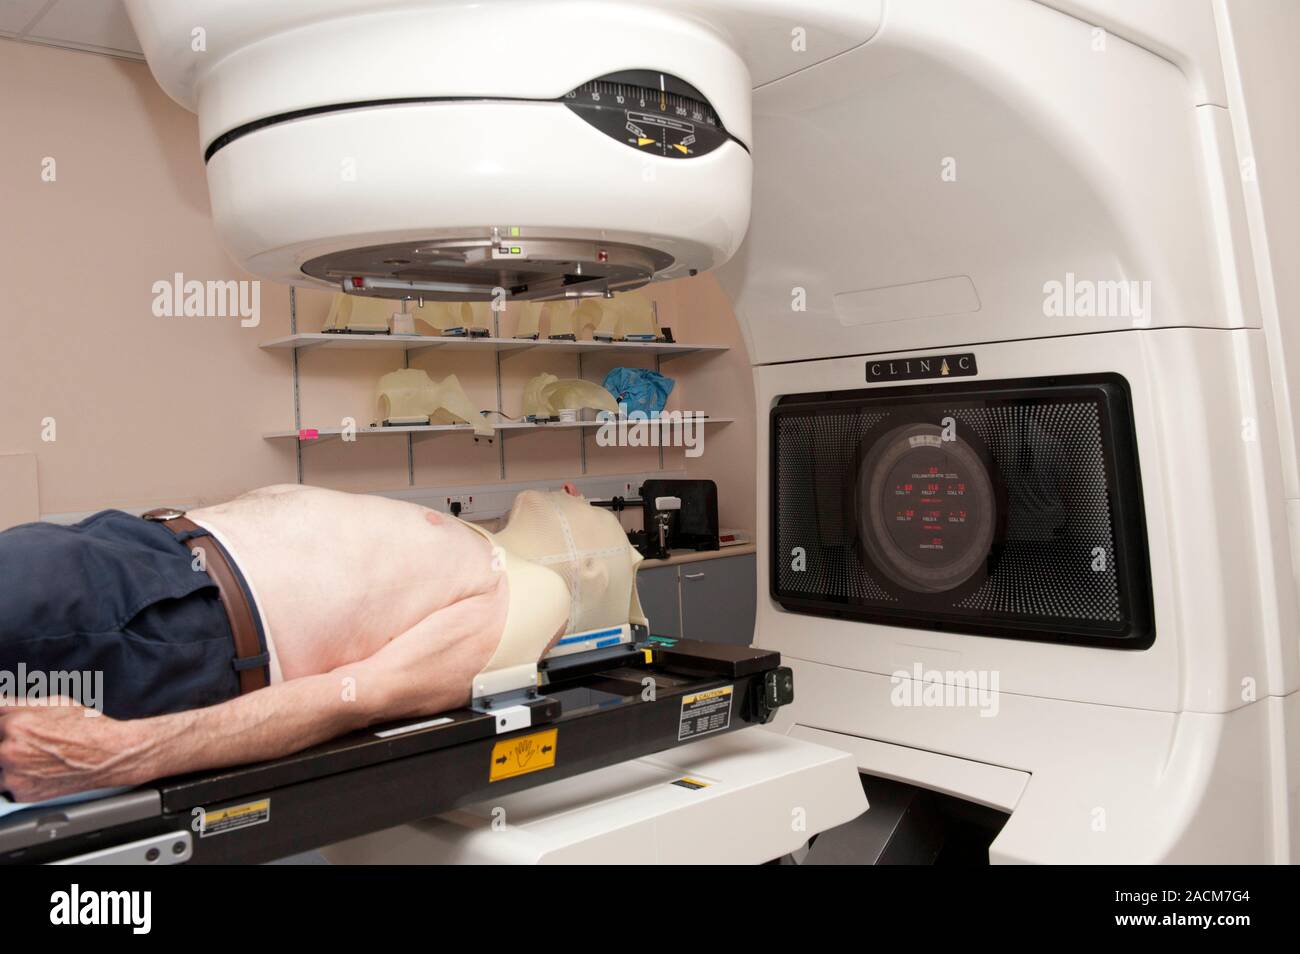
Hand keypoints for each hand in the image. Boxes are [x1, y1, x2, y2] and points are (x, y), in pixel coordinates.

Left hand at [0, 700, 141, 801]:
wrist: (111, 754)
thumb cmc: (87, 726)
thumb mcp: (54, 702)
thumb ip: (14, 702)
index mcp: (15, 726)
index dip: (6, 726)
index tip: (15, 729)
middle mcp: (10, 752)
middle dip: (7, 744)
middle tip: (32, 743)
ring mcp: (14, 776)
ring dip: (9, 764)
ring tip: (36, 757)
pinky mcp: (22, 795)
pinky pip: (8, 787)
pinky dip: (19, 780)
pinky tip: (40, 770)